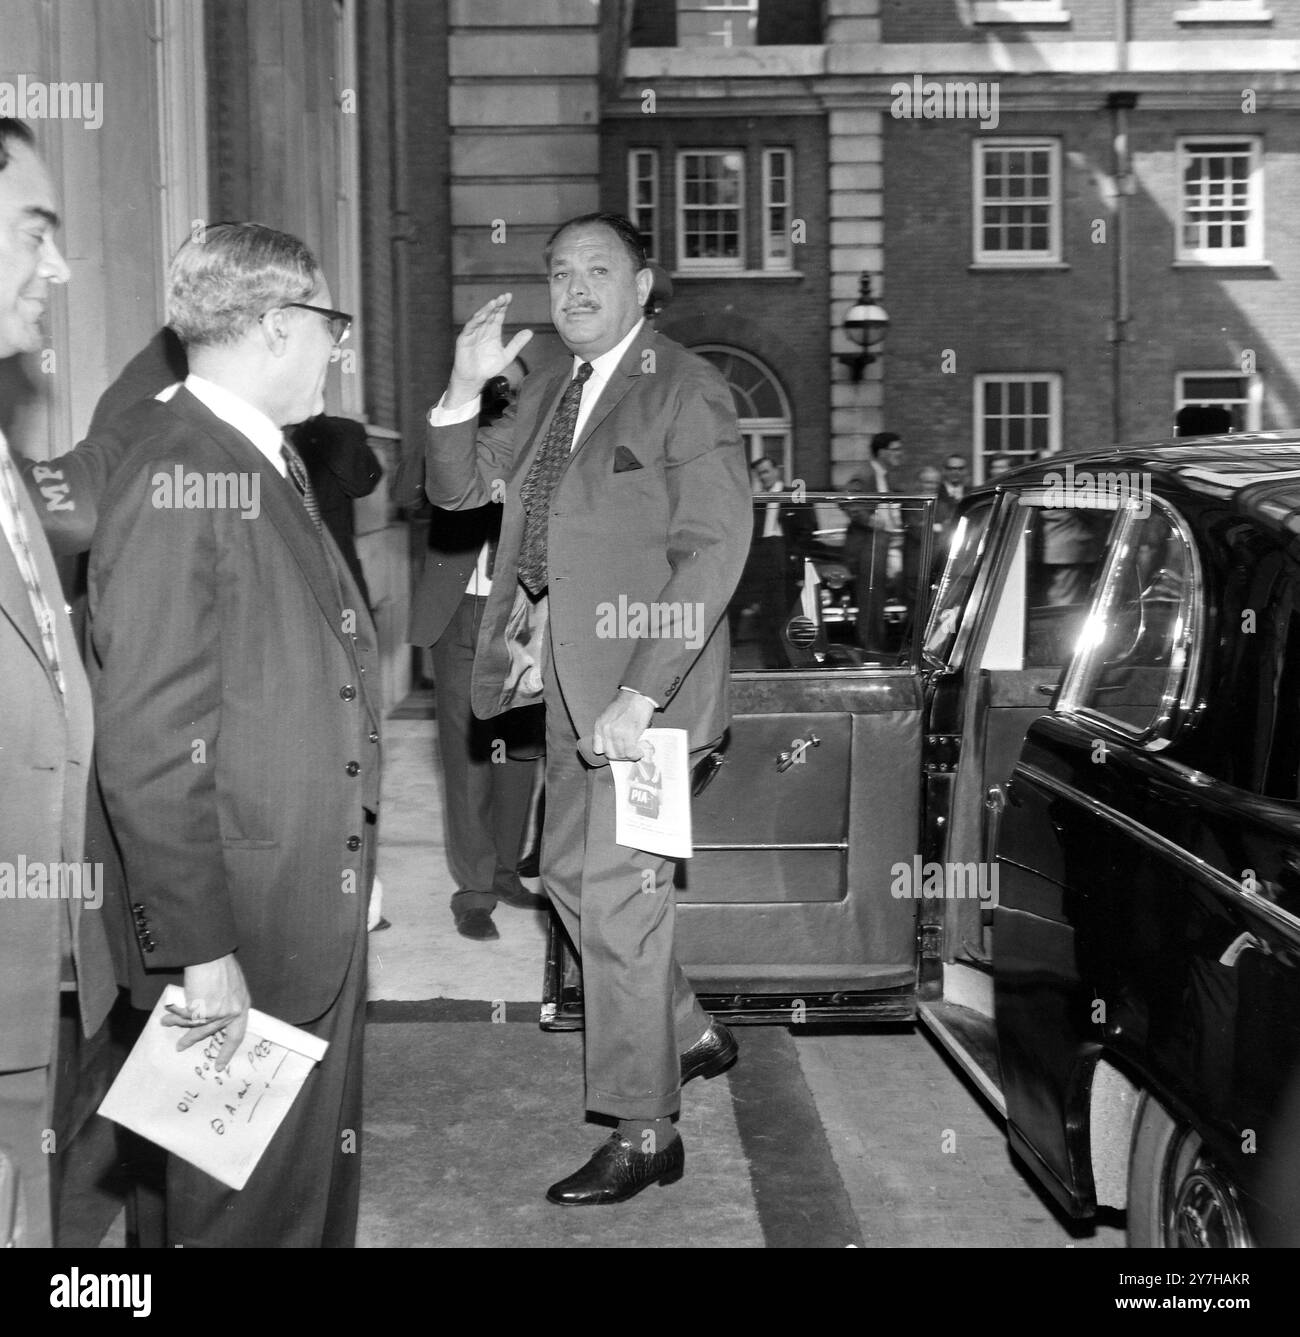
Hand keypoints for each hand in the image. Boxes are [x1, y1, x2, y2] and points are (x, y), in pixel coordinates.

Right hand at [162, 953, 250, 1068]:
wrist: (210, 954)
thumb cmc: (219, 964)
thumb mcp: (231, 985)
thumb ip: (226, 1001)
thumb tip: (213, 1014)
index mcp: (242, 1005)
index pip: (237, 1035)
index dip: (227, 1050)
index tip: (220, 1064)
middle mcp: (232, 1011)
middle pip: (211, 1031)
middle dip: (193, 1039)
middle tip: (181, 1047)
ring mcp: (217, 1012)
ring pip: (195, 1025)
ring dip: (179, 1024)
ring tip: (166, 1022)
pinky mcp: (202, 1010)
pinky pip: (185, 1017)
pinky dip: (175, 1014)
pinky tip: (167, 1013)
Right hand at [445, 293, 533, 406]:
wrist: (474, 380)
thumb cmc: (488, 367)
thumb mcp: (507, 355)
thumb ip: (517, 343)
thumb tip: (530, 332)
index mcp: (493, 331)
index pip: (499, 315)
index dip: (503, 306)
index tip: (509, 296)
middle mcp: (483, 329)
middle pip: (490, 313)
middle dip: (496, 305)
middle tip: (503, 297)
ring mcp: (473, 333)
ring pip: (479, 318)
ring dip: (486, 310)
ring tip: (494, 303)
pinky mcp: (464, 339)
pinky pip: (469, 328)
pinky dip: (475, 321)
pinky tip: (482, 315)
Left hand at [591, 690, 655, 761]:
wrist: (638, 695)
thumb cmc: (627, 703)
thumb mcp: (611, 716)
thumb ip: (610, 730)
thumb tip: (617, 745)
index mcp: (599, 725)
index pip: (598, 749)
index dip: (608, 751)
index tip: (616, 751)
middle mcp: (605, 730)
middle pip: (609, 754)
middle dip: (620, 756)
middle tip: (628, 753)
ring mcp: (616, 734)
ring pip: (620, 755)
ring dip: (629, 756)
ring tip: (636, 752)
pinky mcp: (628, 735)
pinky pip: (630, 752)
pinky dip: (635, 754)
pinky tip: (639, 752)